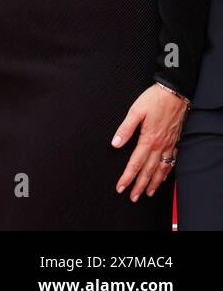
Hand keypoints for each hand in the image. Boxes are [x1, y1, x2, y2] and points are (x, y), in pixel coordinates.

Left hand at [112, 84, 188, 201]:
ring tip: (147, 192)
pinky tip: (163, 177)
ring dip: (154, 182)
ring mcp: (169, 144)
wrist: (175, 93)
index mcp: (149, 139)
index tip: (121, 187)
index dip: (127, 177)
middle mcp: (160, 145)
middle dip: (140, 185)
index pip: (135, 163)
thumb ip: (125, 128)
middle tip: (133, 197)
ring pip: (161, 169)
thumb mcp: (135, 111)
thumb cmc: (154, 100)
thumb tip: (115, 143)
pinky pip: (172, 162)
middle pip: (149, 171)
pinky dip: (166, 172)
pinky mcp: (175, 141)